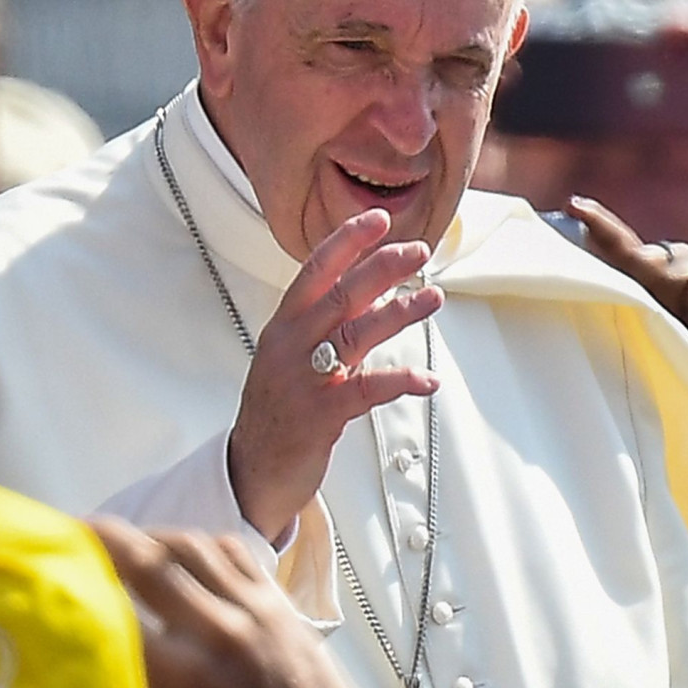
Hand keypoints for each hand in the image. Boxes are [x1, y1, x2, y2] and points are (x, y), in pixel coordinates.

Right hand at [90, 520, 410, 687]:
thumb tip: (83, 670)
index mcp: (186, 677)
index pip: (117, 616)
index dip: (79, 590)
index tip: (50, 575)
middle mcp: (218, 632)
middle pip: (150, 563)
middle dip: (105, 539)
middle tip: (74, 531)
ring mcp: (254, 608)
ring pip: (192, 546)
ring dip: (151, 535)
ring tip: (122, 540)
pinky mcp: (278, 599)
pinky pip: (232, 551)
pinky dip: (198, 543)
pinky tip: (178, 551)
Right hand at [227, 209, 442, 541]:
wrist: (253, 469)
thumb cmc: (282, 408)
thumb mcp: (296, 356)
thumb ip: (330, 325)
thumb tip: (377, 291)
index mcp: (284, 326)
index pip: (313, 272)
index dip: (345, 243)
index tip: (377, 218)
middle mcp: (290, 346)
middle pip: (339, 296)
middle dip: (380, 268)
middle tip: (418, 249)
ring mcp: (303, 379)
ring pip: (355, 335)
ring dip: (399, 314)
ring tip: (434, 297)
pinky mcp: (319, 415)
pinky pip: (365, 391)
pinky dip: (400, 382)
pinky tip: (429, 380)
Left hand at [564, 195, 687, 419]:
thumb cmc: (670, 364)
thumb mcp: (634, 321)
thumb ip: (621, 285)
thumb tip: (598, 244)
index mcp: (652, 278)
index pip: (622, 246)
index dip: (601, 225)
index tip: (575, 205)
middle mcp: (680, 266)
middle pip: (648, 254)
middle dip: (641, 276)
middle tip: (654, 313)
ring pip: (674, 261)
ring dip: (670, 289)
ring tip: (682, 323)